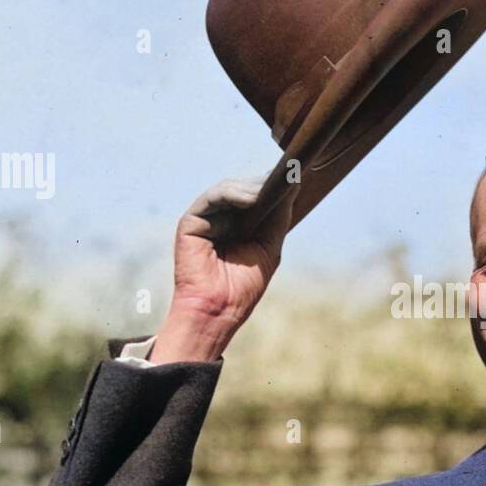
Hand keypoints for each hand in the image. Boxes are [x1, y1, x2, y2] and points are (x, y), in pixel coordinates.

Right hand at [150, 174, 292, 363]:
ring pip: (228, 190)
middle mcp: (220, 219)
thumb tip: (293, 185)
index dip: (273, 186)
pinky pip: (212, 198)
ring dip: (251, 188)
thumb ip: (278, 217)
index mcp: (238, 225)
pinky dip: (232, 194)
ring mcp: (205, 219)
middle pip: (243, 189)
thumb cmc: (243, 286)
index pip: (255, 197)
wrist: (220, 310)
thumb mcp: (269, 246)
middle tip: (286, 177)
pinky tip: (251, 199)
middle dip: (264, 184)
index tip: (295, 175)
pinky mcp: (190, 221)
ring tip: (269, 191)